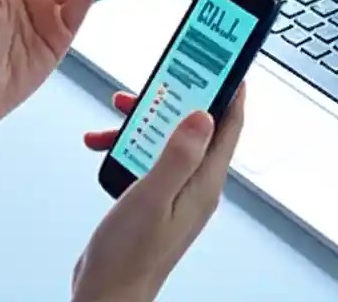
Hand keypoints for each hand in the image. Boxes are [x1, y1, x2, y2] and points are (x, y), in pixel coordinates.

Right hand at [73, 85, 245, 301]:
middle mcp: (195, 185)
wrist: (106, 294)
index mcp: (204, 183)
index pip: (229, 125)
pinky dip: (128, 145)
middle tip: (159, 77)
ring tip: (119, 113)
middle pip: (195, 126)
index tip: (228, 59)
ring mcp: (175, 192)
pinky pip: (148, 157)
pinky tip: (106, 145)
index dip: (231, 89)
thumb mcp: (153, 196)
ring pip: (167, 138)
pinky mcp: (155, 198)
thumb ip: (179, 154)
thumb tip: (204, 115)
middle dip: (176, 98)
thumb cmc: (129, 258)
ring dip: (144, 121)